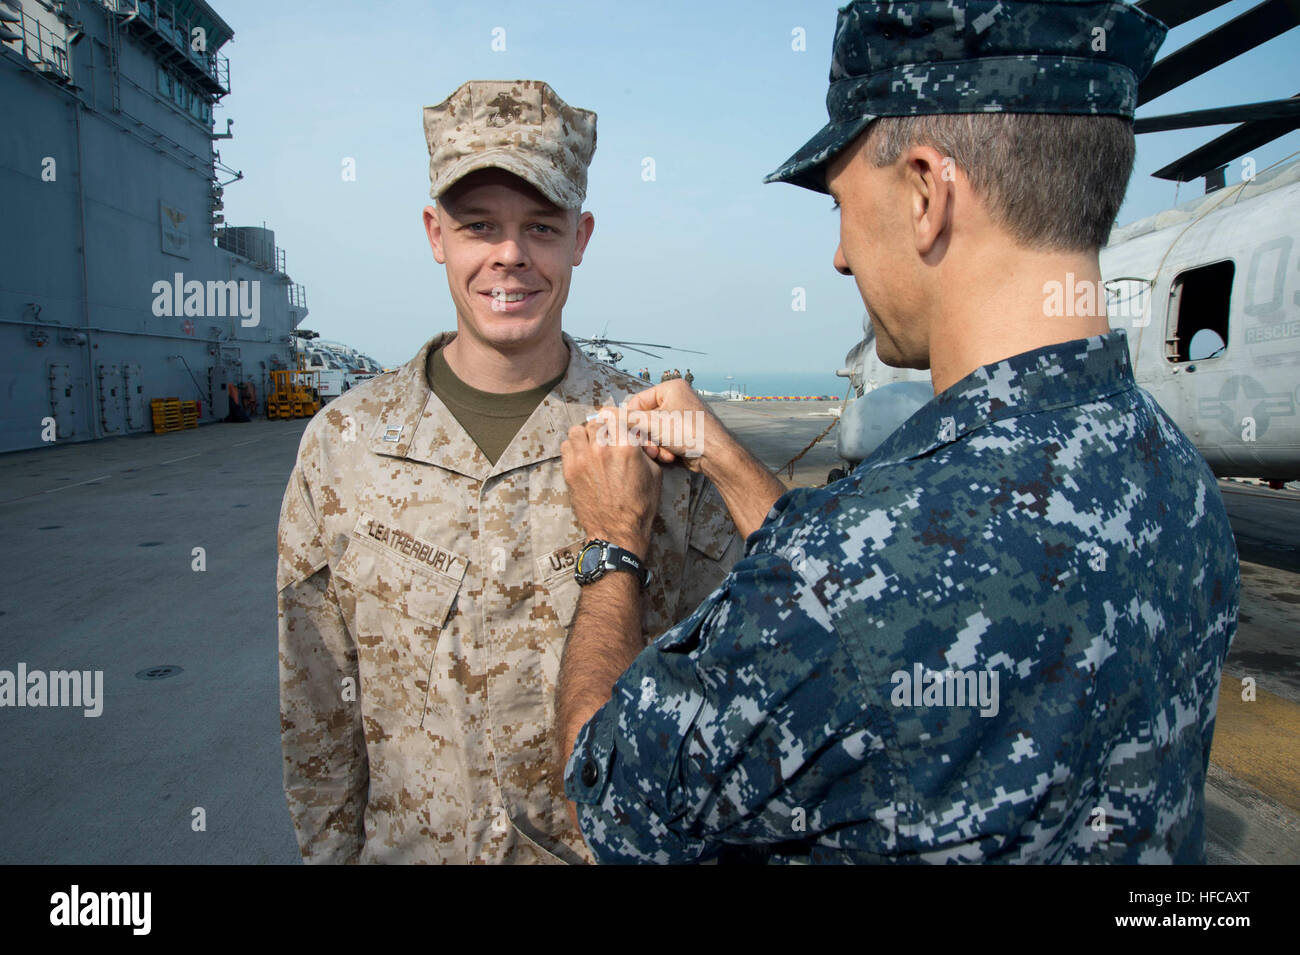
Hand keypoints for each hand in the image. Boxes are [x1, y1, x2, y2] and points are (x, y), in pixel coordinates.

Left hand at [561, 409, 662, 555]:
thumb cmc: (639, 505)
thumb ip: (643, 450)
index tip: (618, 426)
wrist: (617, 531)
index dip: (618, 419)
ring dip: (586, 435)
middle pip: (597, 422)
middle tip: (608, 440)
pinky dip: (574, 447)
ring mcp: (583, 459)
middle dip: (603, 428)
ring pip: (577, 430)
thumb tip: (635, 438)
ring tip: (592, 446)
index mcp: (626, 446)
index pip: (616, 415)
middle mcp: (602, 448)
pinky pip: (566, 446)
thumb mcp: (654, 473)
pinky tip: (582, 457)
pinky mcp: (570, 471)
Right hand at [623, 380, 729, 472]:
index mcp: (670, 388)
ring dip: (653, 445)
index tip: (627, 433)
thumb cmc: (690, 433)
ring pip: (652, 432)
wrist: (715, 455)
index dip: (631, 420)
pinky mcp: (683, 433)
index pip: (637, 401)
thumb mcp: (653, 423)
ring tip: (661, 453)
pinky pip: (663, 440)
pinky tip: (670, 456)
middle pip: (644, 418)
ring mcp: (680, 416)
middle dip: (645, 436)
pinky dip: (663, 450)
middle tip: (648, 447)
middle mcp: (676, 399)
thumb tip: (602, 414)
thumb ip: (626, 419)